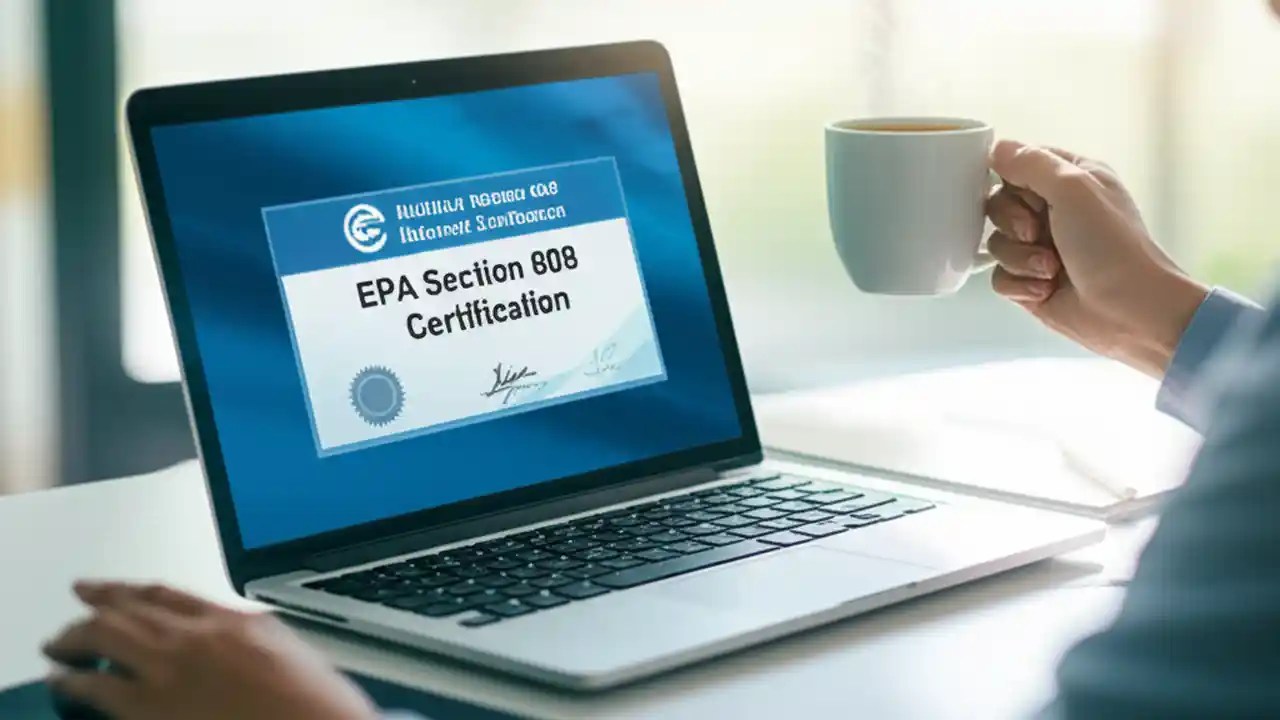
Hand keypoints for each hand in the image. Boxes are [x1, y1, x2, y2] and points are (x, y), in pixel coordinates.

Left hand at [42, 581, 377, 719]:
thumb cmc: (315, 705)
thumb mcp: (290, 654)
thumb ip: (252, 640)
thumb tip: (234, 643)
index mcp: (233, 622)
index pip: (168, 595)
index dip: (133, 589)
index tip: (114, 588)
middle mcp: (196, 638)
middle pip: (130, 608)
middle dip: (96, 604)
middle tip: (77, 603)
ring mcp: (170, 670)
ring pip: (104, 636)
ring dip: (74, 636)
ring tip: (59, 643)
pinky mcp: (149, 707)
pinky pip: (94, 684)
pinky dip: (70, 679)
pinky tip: (62, 680)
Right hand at [986, 139, 1207, 377]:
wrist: (1130, 311)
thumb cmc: (1110, 245)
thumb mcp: (1073, 189)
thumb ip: (1031, 163)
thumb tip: (996, 147)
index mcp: (1070, 179)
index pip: (1018, 165)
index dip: (1011, 181)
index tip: (1027, 196)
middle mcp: (1054, 210)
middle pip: (998, 204)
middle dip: (1013, 222)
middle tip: (1038, 233)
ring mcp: (1041, 248)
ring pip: (996, 242)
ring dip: (1019, 257)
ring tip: (1050, 269)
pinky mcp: (1031, 282)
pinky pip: (999, 277)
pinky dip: (1019, 285)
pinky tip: (1045, 289)